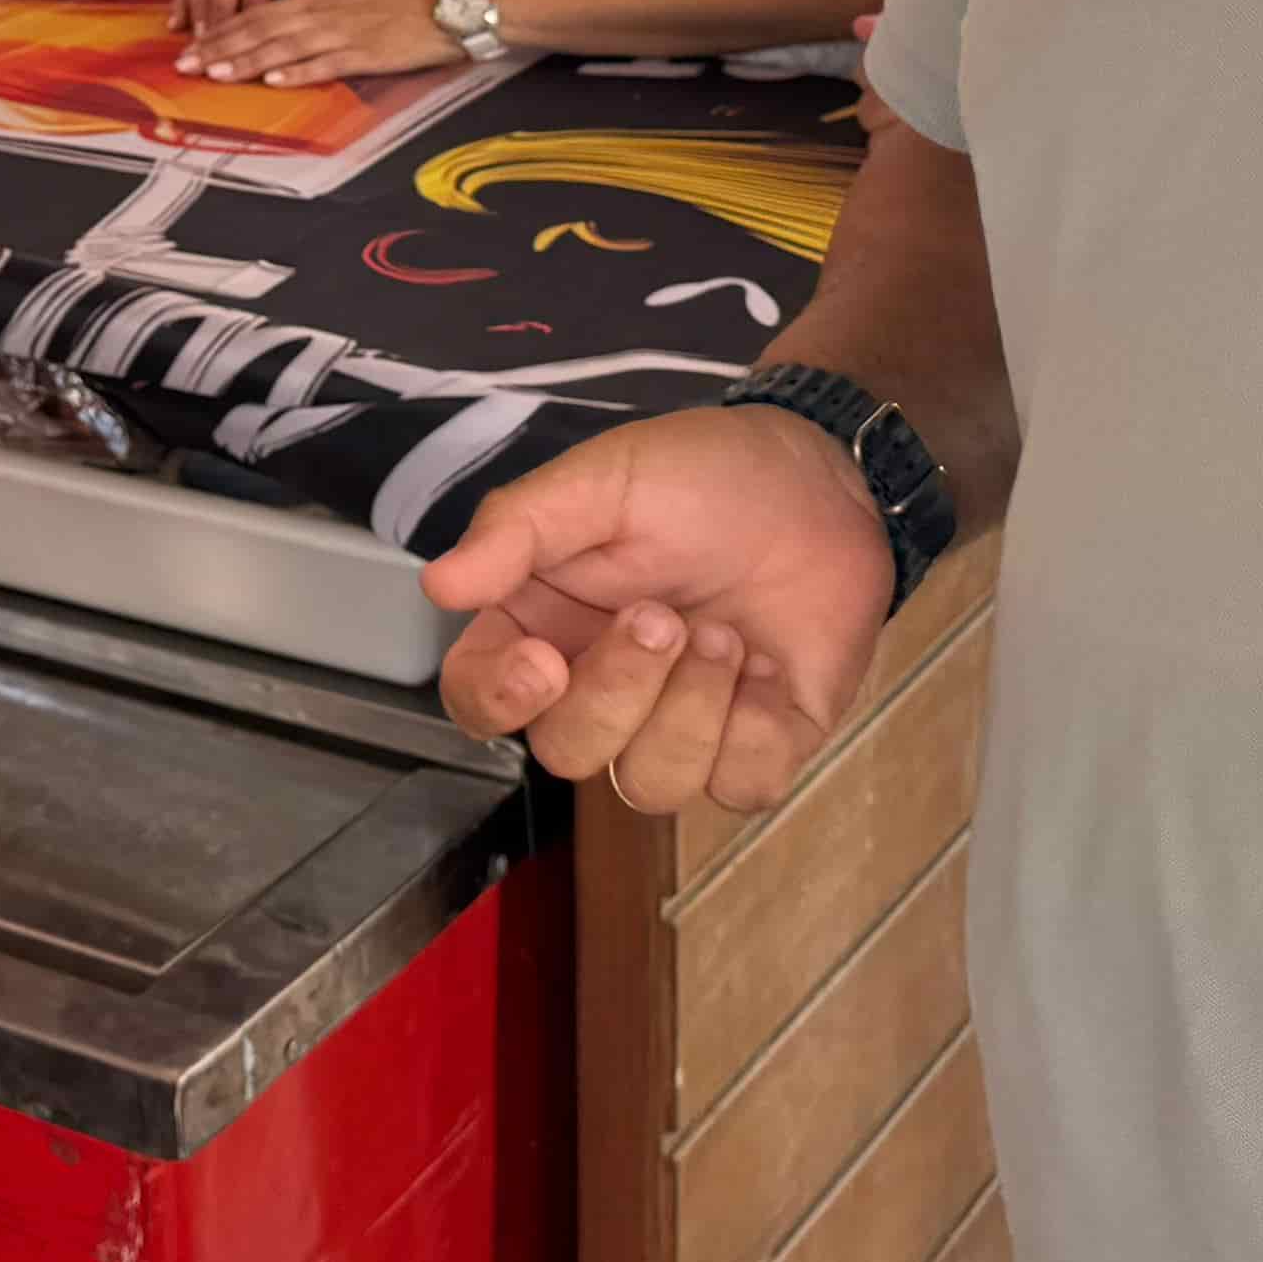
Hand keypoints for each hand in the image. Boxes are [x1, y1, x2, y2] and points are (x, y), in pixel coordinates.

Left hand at [180, 0, 462, 85]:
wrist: (450, 2)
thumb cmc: (403, 7)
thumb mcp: (351, 4)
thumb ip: (316, 20)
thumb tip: (279, 46)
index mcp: (317, 0)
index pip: (258, 14)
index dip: (221, 32)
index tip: (190, 48)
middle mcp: (323, 13)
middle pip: (261, 28)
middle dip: (220, 48)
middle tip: (183, 66)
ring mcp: (345, 32)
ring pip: (285, 45)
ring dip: (247, 60)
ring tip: (215, 74)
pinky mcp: (369, 52)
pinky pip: (328, 62)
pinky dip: (299, 72)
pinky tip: (275, 81)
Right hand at [426, 405, 898, 816]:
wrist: (823, 481)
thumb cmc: (703, 474)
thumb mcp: (603, 479)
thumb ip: (519, 528)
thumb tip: (439, 584)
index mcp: (544, 623)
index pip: (478, 698)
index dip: (497, 700)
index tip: (544, 661)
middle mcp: (603, 685)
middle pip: (568, 752)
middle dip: (619, 691)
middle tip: (665, 615)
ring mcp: (682, 723)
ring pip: (653, 785)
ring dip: (693, 708)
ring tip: (727, 635)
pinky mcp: (759, 743)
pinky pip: (740, 786)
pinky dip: (757, 728)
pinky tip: (771, 668)